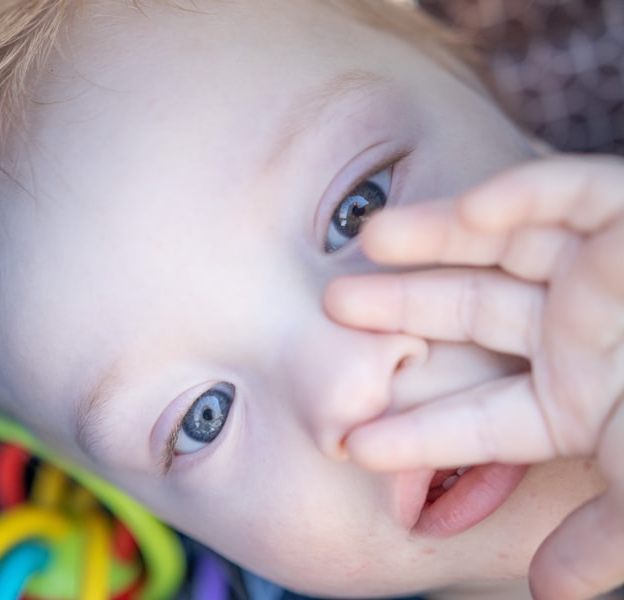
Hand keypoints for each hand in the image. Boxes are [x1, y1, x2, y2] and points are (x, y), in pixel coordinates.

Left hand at [324, 155, 623, 599]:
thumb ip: (607, 536)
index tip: (350, 442)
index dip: (415, 432)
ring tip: (363, 243)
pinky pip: (569, 192)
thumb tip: (540, 590)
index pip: (476, 419)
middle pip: (465, 319)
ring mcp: (599, 274)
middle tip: (328, 314)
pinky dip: (521, 195)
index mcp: (572, 400)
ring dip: (432, 241)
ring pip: (498, 248)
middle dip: (398, 315)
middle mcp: (573, 333)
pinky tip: (472, 207)